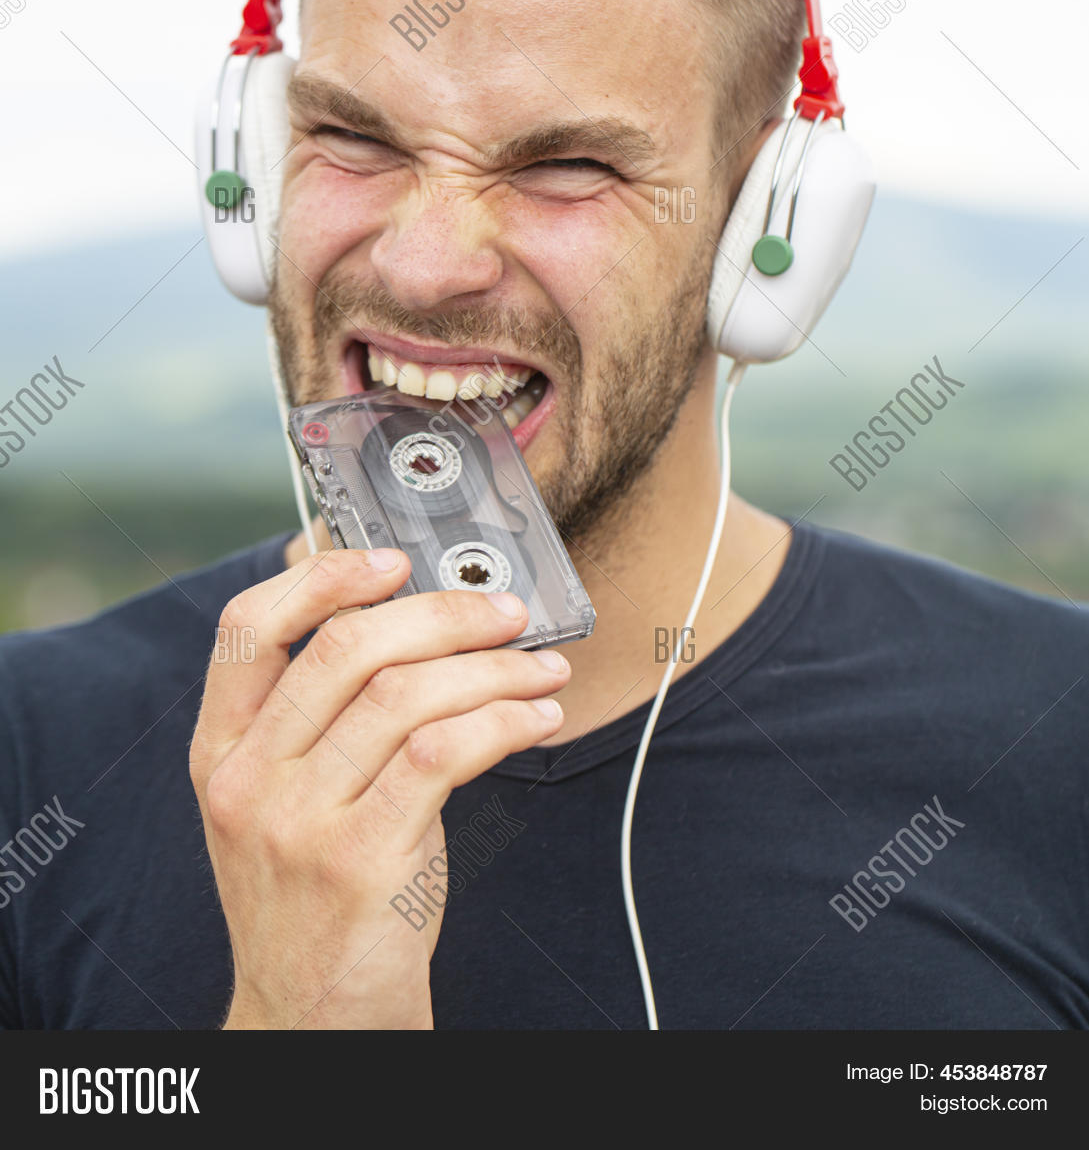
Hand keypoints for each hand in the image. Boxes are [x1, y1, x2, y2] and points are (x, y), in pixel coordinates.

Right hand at [189, 548, 567, 1027]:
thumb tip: (411, 625)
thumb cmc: (315, 898)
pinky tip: (536, 716)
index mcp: (222, 752)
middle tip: (506, 612)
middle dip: (444, 613)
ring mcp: (300, 822)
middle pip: (347, 646)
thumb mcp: (278, 805)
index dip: (323, 576)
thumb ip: (314, 723)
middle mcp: (249, 780)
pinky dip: (503, 718)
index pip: (248, 627)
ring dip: (494, 667)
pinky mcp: (361, 860)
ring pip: (407, 694)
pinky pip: (444, 752)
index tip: (393, 560)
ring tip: (541, 667)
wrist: (313, 1022)